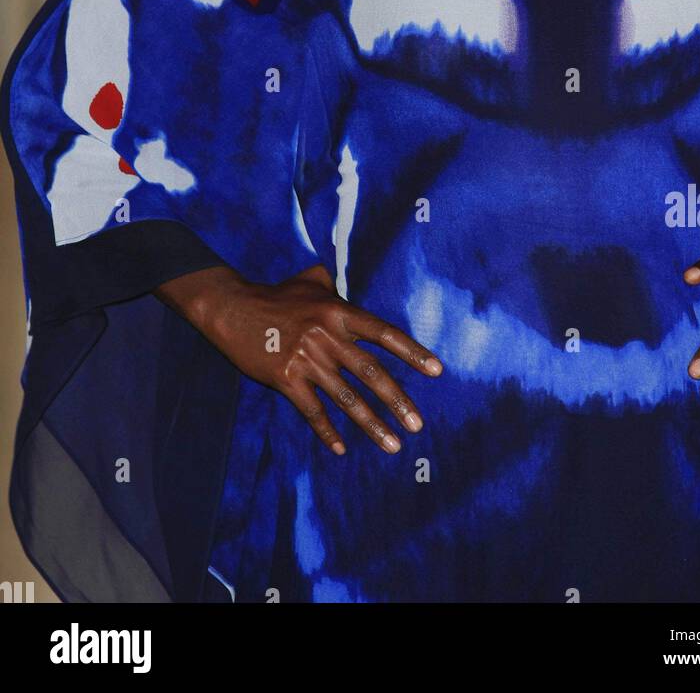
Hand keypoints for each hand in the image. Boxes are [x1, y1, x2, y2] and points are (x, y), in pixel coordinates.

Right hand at [156, 262, 442, 455]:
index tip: (437, 370)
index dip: (412, 352)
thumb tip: (345, 283)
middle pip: (371, 373)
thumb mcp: (310, 280)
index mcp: (339, 312)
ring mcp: (306, 359)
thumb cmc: (275, 294)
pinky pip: (312, 411)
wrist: (232, 308)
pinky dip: (327, 432)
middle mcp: (327, 336)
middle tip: (418, 424)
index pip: (384, 333)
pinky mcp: (285, 379)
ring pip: (347, 398)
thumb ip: (334, 284)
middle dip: (398, 401)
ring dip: (371, 425)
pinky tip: (342, 450)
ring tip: (393, 445)